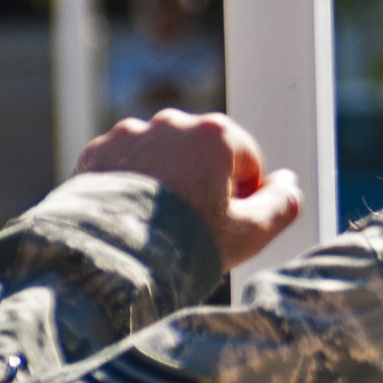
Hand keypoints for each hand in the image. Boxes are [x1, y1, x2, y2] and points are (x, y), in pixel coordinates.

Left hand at [77, 110, 305, 269]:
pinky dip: (129, 185)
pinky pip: (124, 164)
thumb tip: (288, 184)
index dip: (243, 196)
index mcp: (215, 134)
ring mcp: (128, 135)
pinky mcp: (95, 152)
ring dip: (165, 182)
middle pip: (203, 154)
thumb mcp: (252, 232)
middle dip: (203, 183)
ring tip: (156, 224)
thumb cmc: (186, 244)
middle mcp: (171, 123)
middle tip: (191, 225)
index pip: (247, 160)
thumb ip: (283, 203)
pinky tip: (128, 217)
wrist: (108, 259)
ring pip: (162, 158)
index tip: (225, 222)